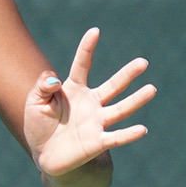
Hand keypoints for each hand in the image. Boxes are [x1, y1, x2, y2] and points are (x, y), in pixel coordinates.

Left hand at [23, 28, 154, 177]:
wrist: (44, 154)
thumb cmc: (39, 124)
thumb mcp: (34, 101)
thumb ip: (42, 86)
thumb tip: (55, 79)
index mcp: (74, 89)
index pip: (82, 65)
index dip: (87, 49)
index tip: (95, 31)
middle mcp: (91, 103)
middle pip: (113, 86)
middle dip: (127, 75)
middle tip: (143, 63)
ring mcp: (96, 122)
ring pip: (120, 110)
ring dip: (136, 101)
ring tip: (151, 89)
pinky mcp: (97, 142)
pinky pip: (116, 137)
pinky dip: (128, 134)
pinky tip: (142, 129)